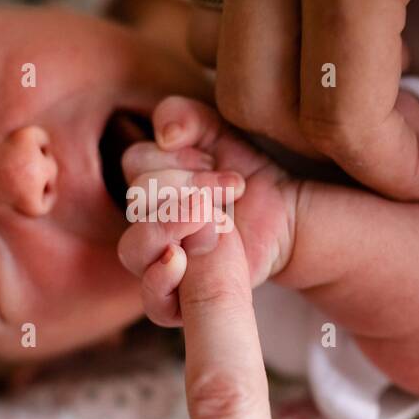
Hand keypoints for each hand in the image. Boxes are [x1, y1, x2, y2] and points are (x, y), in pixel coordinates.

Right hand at [117, 96, 298, 325]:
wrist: (285, 216)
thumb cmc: (246, 176)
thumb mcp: (219, 133)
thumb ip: (186, 116)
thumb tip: (165, 133)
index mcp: (146, 186)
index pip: (135, 163)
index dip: (176, 157)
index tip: (216, 160)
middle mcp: (144, 225)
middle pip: (136, 202)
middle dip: (188, 186)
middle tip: (233, 185)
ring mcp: (158, 266)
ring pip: (133, 250)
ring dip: (172, 226)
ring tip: (216, 219)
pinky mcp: (182, 302)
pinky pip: (153, 302)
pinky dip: (159, 280)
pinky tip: (180, 259)